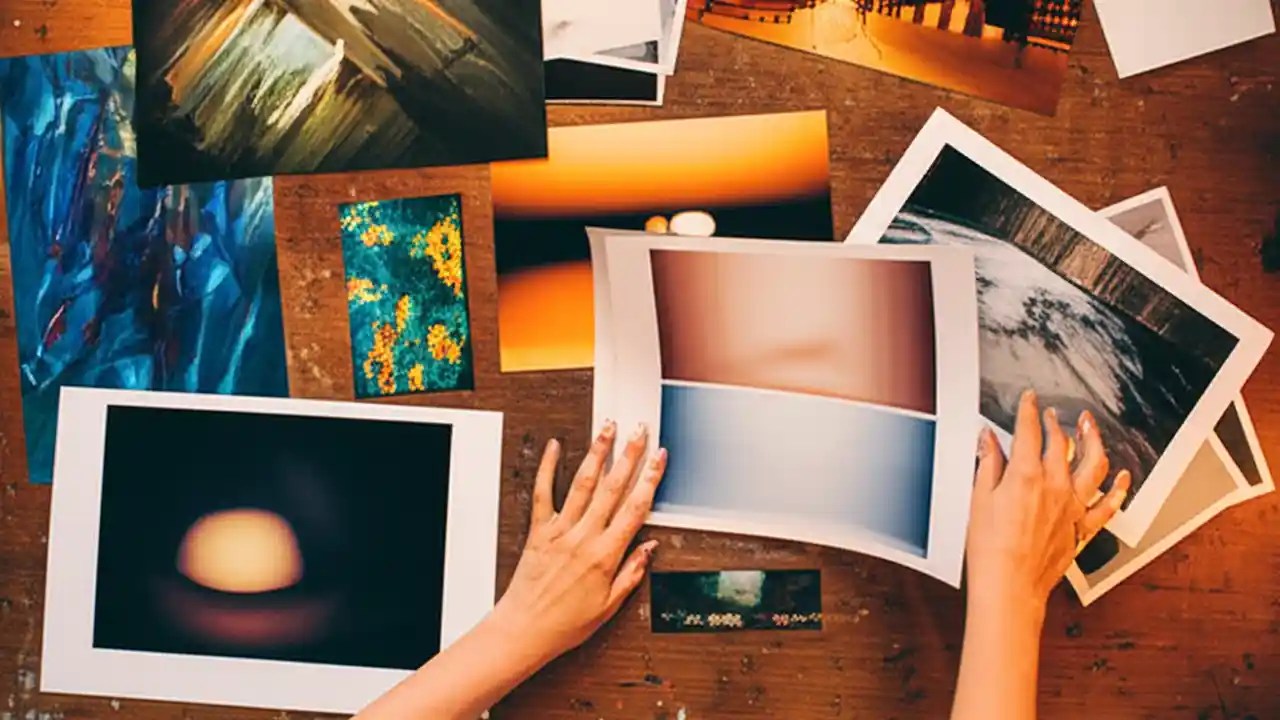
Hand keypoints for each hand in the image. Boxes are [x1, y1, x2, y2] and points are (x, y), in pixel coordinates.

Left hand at [489, 420, 666, 660]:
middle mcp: (584, 537)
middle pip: (612, 488)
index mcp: (605, 556)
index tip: (659, 458)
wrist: (524, 629)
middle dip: (628, 456)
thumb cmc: (565, 623)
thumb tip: (651, 547)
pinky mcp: (538, 531)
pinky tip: (554, 447)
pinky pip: (543, 493)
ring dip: (597, 453)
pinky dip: (548, 468)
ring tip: (607, 429)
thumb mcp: (609, 606)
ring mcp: (559, 531)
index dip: (650, 479)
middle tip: (639, 431)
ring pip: (582, 484)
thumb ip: (632, 573)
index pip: (635, 508)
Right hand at [965, 389, 1130, 615]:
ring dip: (1093, 441)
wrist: (1009, 586)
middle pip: (1061, 443)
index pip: (1029, 431)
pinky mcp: (1082, 528)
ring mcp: (1073, 507)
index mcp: (1025, 475)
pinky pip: (1109, 506)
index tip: (1029, 400)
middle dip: (1055, 423)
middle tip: (1051, 413)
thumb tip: (987, 440)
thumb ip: (987, 463)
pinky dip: (1119, 489)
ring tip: (1090, 427)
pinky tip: (1122, 476)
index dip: (1029, 410)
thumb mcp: (978, 499)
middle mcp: (1055, 486)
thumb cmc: (990, 548)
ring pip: (1093, 464)